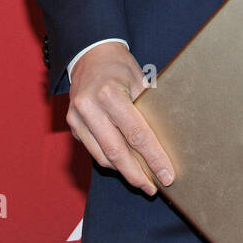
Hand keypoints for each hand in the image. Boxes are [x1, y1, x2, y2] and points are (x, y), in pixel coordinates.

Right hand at [66, 40, 173, 195]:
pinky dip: (110, 161)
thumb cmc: (119, 67)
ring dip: (124, 171)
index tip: (167, 175)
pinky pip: (94, 150)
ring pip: (102, 156)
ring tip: (142, 180)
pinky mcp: (72, 125)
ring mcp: (77, 118)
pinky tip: (125, 165)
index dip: (154, 158)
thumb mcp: (139, 80)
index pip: (137, 134)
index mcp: (109, 94)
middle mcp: (90, 108)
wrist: (90, 55)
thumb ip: (150, 108)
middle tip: (153, 188)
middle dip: (137, 174)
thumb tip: (170, 139)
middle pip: (117, 152)